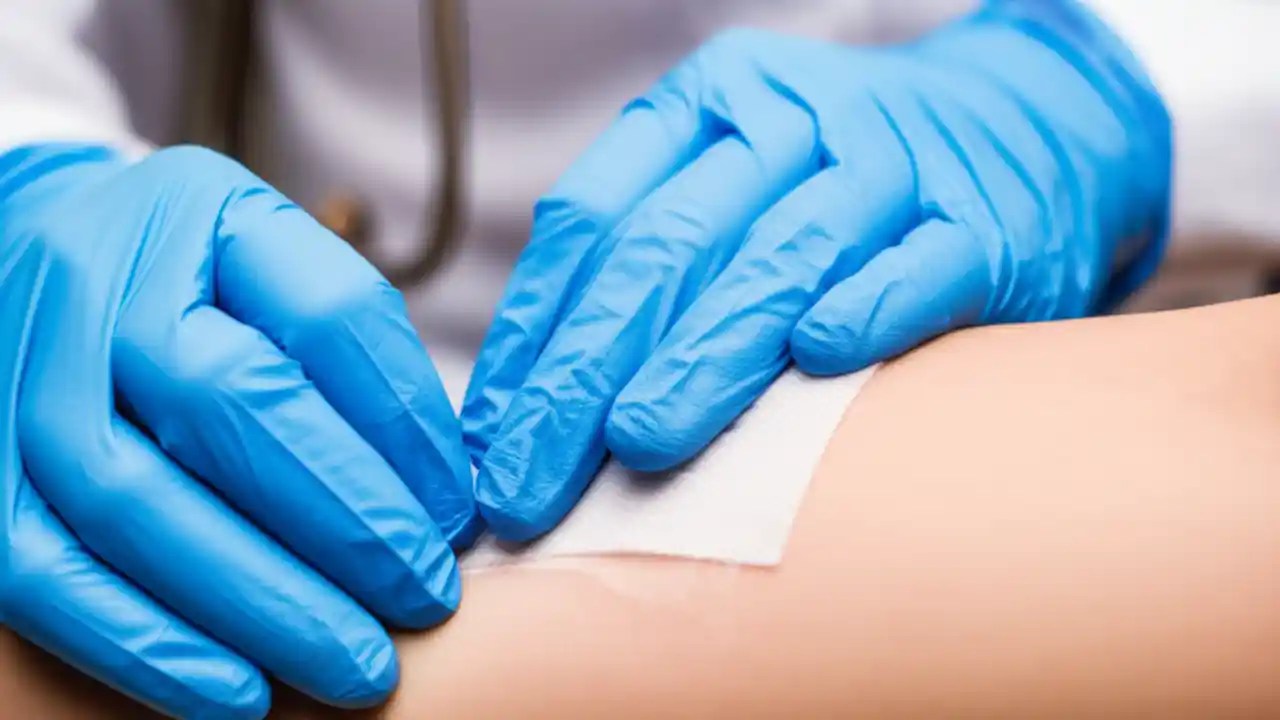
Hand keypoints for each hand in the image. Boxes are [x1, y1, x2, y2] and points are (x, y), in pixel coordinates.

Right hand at [0, 145, 477, 718]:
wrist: (46, 260)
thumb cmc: (201, 283)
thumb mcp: (289, 276)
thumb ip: (364, 364)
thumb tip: (444, 503)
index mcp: (207, 213)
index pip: (328, 315)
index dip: (407, 427)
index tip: (459, 517)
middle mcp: (102, 282)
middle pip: (228, 404)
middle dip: (346, 522)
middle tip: (426, 600)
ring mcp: (25, 375)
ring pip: (132, 500)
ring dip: (259, 602)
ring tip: (357, 667)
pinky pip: (41, 571)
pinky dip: (143, 644)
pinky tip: (240, 693)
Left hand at [463, 1, 1170, 539]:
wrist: (1018, 123)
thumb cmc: (838, 185)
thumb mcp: (732, 186)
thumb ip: (644, 269)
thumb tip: (529, 412)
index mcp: (705, 110)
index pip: (590, 218)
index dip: (530, 332)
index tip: (492, 440)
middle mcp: (788, 122)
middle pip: (665, 247)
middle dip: (584, 374)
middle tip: (532, 480)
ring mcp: (888, 165)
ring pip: (778, 257)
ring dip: (702, 356)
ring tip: (638, 443)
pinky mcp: (980, 221)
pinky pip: (917, 264)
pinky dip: (868, 306)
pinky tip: (816, 356)